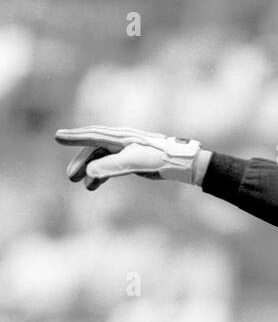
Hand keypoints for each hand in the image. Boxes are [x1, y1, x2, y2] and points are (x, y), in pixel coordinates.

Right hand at [55, 126, 202, 190]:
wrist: (177, 162)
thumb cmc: (157, 158)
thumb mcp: (133, 162)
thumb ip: (111, 166)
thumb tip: (89, 171)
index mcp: (119, 137)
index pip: (92, 136)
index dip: (74, 137)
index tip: (57, 137)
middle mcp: (119, 141)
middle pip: (93, 150)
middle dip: (81, 162)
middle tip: (70, 176)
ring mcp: (124, 150)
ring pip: (101, 159)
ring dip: (90, 171)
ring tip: (82, 184)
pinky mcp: (129, 160)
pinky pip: (109, 166)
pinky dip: (101, 175)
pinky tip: (94, 185)